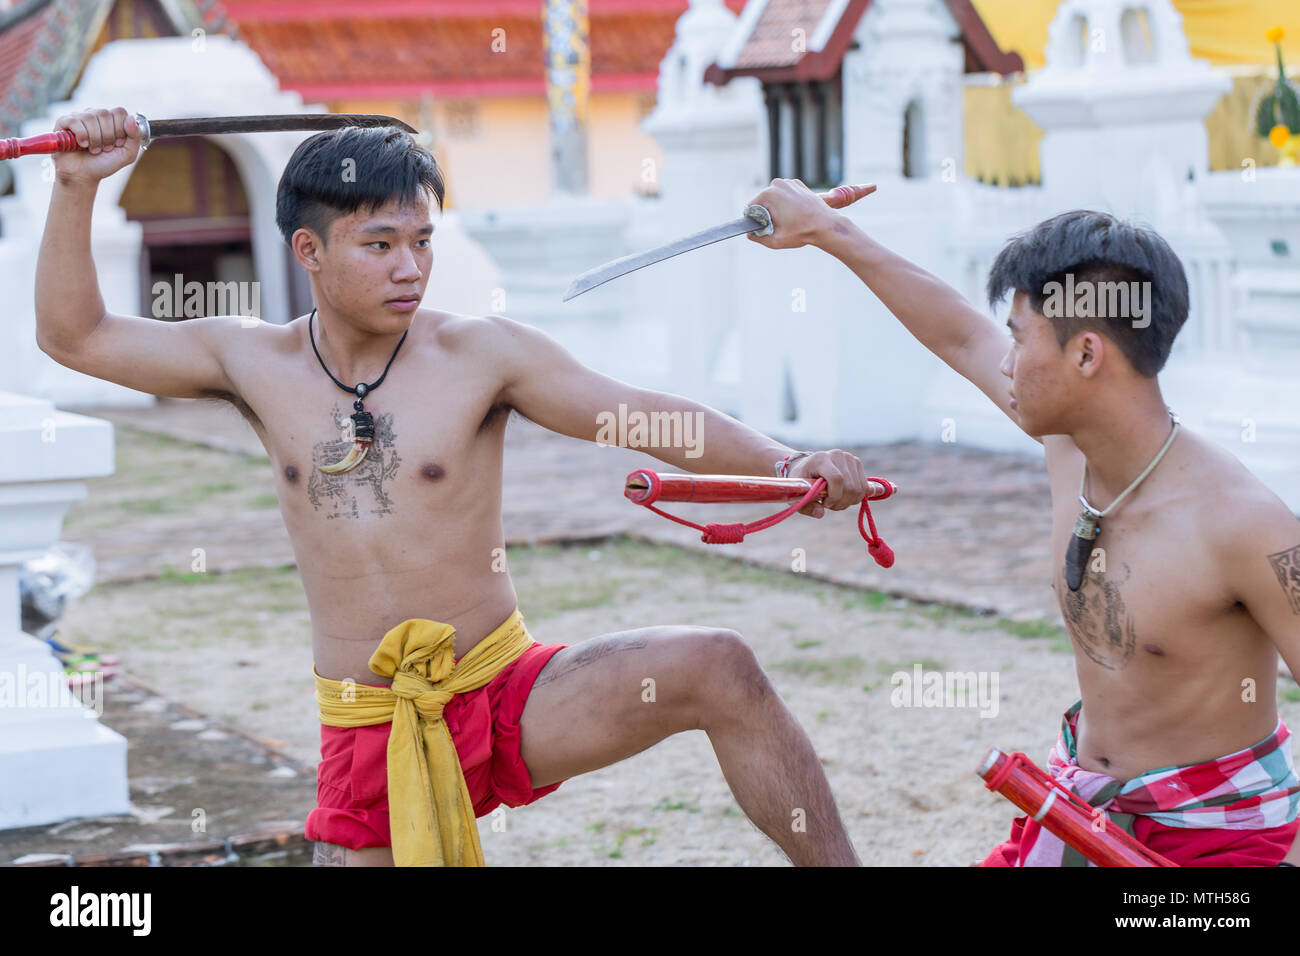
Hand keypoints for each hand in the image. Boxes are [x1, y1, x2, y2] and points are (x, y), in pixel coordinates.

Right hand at [52, 107, 143, 185]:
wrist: (83, 175)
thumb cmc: (104, 164)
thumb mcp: (126, 154)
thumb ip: (135, 137)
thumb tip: (131, 118)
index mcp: (111, 121)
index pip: (119, 112)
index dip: (120, 129)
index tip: (117, 144)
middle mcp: (95, 115)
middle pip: (105, 113)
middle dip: (108, 136)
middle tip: (104, 149)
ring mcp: (79, 117)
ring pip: (90, 117)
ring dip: (95, 139)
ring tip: (93, 149)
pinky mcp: (64, 122)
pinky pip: (75, 121)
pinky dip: (81, 135)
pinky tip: (82, 145)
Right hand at [746, 179, 875, 250]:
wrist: (826, 225)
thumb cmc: (802, 232)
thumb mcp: (775, 241)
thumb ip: (758, 238)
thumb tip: (750, 234)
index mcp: (770, 194)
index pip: (751, 207)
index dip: (755, 221)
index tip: (766, 228)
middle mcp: (778, 184)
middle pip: (762, 202)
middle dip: (766, 214)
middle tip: (779, 226)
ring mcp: (789, 182)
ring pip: (774, 198)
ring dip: (776, 208)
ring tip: (788, 220)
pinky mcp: (798, 185)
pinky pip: (785, 195)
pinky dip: (786, 203)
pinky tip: (795, 214)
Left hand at [789, 449, 869, 517]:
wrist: (807, 466)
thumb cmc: (801, 481)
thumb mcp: (797, 494)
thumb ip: (807, 506)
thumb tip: (820, 514)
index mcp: (820, 459)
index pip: (837, 479)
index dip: (834, 496)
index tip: (825, 503)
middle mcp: (837, 455)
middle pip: (850, 487)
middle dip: (840, 502)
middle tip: (829, 505)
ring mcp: (849, 458)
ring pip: (859, 489)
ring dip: (848, 501)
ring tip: (835, 501)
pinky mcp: (857, 463)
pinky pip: (864, 487)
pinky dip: (855, 497)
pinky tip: (843, 496)